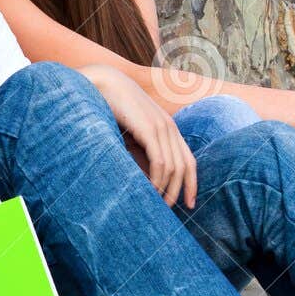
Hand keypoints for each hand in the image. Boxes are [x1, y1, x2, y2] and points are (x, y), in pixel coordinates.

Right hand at [83, 65, 197, 208]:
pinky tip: (149, 191)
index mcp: (168, 129)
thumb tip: (144, 179)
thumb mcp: (131, 135)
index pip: (189, 161)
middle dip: (180, 191)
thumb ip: (141, 153)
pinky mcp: (150, 130)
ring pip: (174, 167)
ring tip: (156, 204)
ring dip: (166, 189)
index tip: (189, 204)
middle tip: (169, 210)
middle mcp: (170, 128)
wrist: (102, 84)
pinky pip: (161, 162)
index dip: (192, 184)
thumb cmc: (112, 110)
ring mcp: (162, 128)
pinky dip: (157, 180)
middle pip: (185, 167)